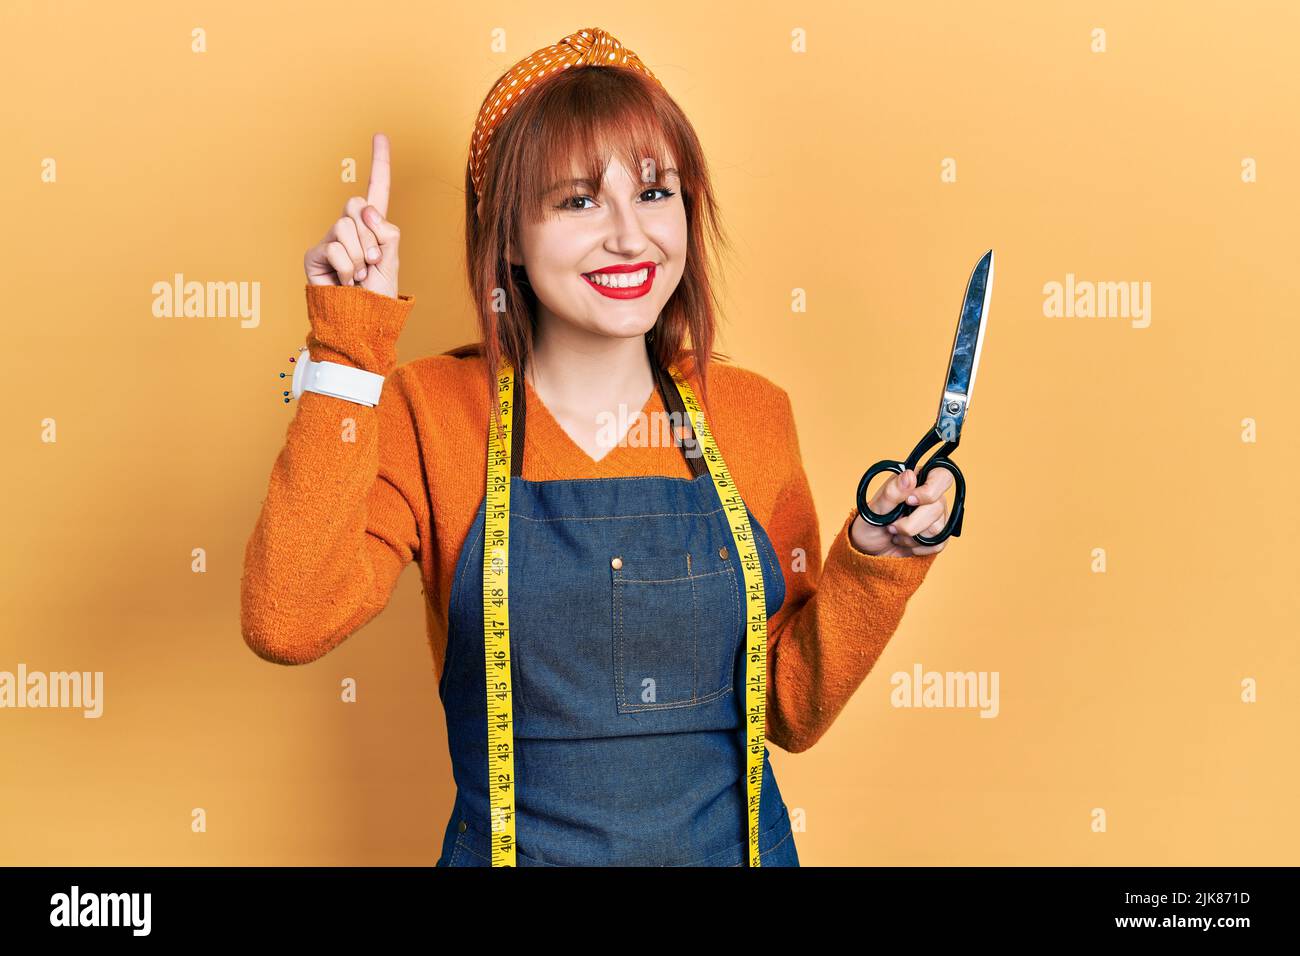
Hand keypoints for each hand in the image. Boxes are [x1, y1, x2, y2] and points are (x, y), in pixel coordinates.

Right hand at [303, 132, 400, 298]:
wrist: (359, 323)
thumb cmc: (377, 297)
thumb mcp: (392, 263)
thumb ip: (386, 233)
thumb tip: (365, 210)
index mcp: (374, 228)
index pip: (378, 190)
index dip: (379, 163)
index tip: (380, 135)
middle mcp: (350, 228)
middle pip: (358, 205)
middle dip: (371, 237)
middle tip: (372, 265)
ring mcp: (331, 239)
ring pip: (346, 226)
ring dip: (360, 257)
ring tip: (359, 277)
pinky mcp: (315, 254)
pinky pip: (335, 247)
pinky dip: (347, 268)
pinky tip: (345, 282)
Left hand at [850, 467, 953, 556]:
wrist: (869, 548)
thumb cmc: (870, 524)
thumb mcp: (875, 509)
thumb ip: (892, 492)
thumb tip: (909, 475)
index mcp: (917, 482)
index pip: (942, 476)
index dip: (929, 491)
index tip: (909, 501)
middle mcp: (932, 497)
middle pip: (937, 507)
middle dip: (911, 524)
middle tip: (892, 526)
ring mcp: (937, 517)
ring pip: (938, 529)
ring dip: (911, 537)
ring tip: (896, 534)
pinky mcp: (938, 536)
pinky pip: (938, 544)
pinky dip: (918, 548)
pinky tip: (906, 543)